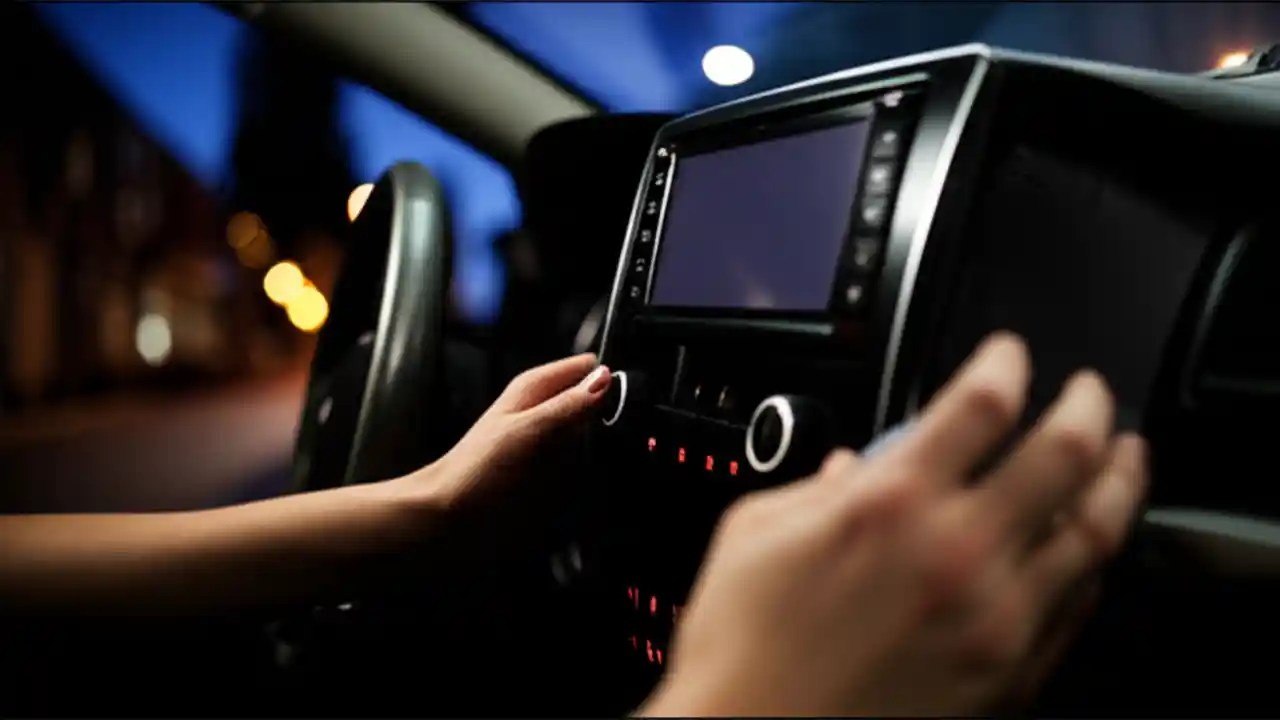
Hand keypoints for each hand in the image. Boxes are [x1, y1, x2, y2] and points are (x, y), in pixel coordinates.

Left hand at [391, 353, 611, 516]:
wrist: (452, 518)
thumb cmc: (479, 469)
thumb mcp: (529, 429)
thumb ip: (569, 404)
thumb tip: (608, 377)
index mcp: (537, 388)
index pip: (589, 368)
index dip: (612, 379)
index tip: (631, 400)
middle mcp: (547, 412)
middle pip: (597, 404)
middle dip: (614, 419)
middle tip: (622, 439)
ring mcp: (551, 445)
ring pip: (597, 438)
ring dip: (606, 450)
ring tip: (609, 464)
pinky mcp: (554, 475)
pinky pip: (587, 469)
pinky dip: (595, 475)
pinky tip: (596, 484)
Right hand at [642, 332, 1147, 716]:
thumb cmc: (743, 650)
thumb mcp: (753, 534)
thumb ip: (811, 488)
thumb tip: (847, 469)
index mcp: (889, 503)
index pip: (982, 402)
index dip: (1005, 361)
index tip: (1009, 355)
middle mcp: (956, 552)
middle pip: (1063, 453)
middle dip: (1086, 406)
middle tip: (1089, 392)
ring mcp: (995, 617)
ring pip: (1095, 531)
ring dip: (1119, 479)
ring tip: (1126, 456)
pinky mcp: (1011, 673)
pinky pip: (1078, 605)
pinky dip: (1094, 564)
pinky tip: (1090, 547)